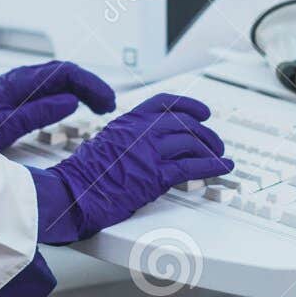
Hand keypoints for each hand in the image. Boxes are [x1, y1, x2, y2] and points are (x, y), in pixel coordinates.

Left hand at [0, 61, 115, 152]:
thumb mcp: (5, 126)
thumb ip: (38, 112)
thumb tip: (71, 101)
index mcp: (21, 82)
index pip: (65, 72)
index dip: (90, 84)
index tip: (107, 101)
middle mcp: (22, 78)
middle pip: (66, 72)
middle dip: (92, 85)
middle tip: (110, 105)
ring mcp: (21, 83)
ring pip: (60, 77)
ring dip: (83, 88)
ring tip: (101, 105)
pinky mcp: (20, 92)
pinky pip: (52, 86)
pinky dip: (71, 92)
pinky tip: (78, 104)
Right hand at [33, 93, 232, 242]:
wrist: (72, 193)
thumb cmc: (84, 176)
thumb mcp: (105, 143)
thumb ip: (129, 139)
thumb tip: (150, 146)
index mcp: (128, 121)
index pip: (165, 103)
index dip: (189, 105)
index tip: (202, 112)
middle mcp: (140, 131)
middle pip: (184, 122)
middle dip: (206, 132)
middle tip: (215, 142)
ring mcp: (148, 152)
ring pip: (192, 142)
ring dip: (211, 149)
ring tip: (220, 157)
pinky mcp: (155, 176)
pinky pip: (192, 167)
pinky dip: (213, 166)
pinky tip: (223, 168)